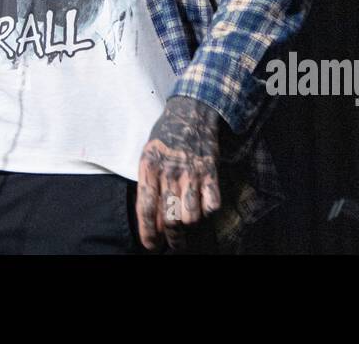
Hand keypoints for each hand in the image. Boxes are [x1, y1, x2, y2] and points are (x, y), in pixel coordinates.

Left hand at [137, 95, 221, 251]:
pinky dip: (208, 211)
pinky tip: (203, 207)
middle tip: (172, 243)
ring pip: (191, 217)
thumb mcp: (147, 154)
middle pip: (170, 218)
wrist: (191, 112)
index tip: (150, 245)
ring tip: (186, 226)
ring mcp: (191, 172)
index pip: (146, 208)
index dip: (148, 232)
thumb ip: (148, 182)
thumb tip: (150, 216)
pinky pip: (212, 205)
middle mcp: (169, 172)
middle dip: (171, 238)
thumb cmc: (165, 135)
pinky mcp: (210, 171)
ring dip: (189, 226)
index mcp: (149, 167)